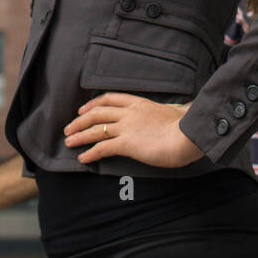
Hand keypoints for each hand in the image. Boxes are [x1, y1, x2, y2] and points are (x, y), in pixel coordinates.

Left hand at [63, 92, 205, 167]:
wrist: (187, 135)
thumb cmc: (187, 126)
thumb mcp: (177, 111)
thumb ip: (173, 109)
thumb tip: (184, 108)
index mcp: (139, 103)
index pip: (110, 98)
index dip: (93, 104)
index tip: (83, 109)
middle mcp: (130, 112)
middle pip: (97, 112)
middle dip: (80, 120)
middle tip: (69, 128)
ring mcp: (127, 127)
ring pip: (95, 129)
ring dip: (80, 136)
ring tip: (69, 142)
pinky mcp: (126, 144)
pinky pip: (102, 147)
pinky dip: (90, 153)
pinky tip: (83, 158)